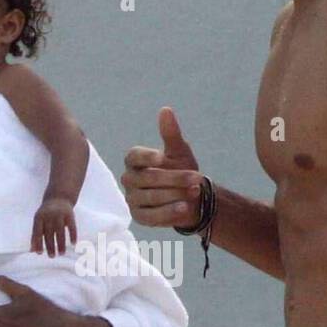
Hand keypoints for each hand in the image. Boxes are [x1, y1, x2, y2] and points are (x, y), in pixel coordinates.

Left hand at [32, 196, 77, 256]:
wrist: (58, 197)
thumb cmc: (46, 213)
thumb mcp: (39, 221)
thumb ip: (36, 235)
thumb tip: (32, 251)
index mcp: (39, 217)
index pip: (37, 231)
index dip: (38, 242)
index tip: (40, 253)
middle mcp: (49, 216)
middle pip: (49, 233)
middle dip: (50, 246)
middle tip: (52, 256)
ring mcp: (60, 214)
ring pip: (60, 232)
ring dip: (61, 244)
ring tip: (61, 253)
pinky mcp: (70, 214)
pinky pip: (72, 226)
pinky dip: (73, 235)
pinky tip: (73, 243)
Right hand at [121, 106, 205, 229]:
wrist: (191, 198)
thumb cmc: (182, 169)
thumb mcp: (179, 151)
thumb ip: (170, 133)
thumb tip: (165, 110)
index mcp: (134, 160)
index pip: (134, 156)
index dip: (147, 157)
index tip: (162, 157)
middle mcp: (129, 179)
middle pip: (147, 178)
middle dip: (174, 178)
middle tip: (197, 177)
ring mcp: (132, 199)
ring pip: (151, 197)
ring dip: (175, 194)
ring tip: (195, 191)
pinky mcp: (139, 217)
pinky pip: (152, 216)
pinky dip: (169, 212)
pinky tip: (184, 208)